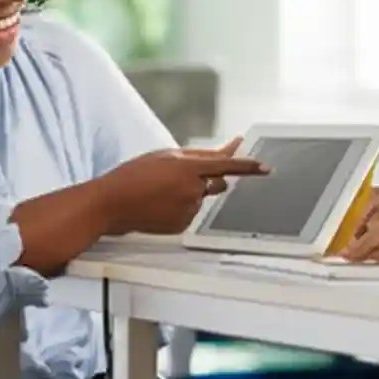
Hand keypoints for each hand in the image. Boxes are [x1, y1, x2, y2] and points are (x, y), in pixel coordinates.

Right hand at [97, 137, 269, 234]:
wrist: (112, 204)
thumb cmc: (134, 175)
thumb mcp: (165, 155)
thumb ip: (198, 155)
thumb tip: (223, 153)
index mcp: (188, 168)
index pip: (227, 166)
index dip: (248, 167)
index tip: (266, 168)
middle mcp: (192, 191)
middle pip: (216, 182)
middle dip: (207, 179)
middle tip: (179, 177)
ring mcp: (188, 210)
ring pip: (201, 198)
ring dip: (189, 192)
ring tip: (160, 191)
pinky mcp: (182, 225)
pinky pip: (190, 213)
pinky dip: (180, 207)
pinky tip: (160, 205)